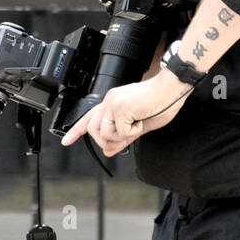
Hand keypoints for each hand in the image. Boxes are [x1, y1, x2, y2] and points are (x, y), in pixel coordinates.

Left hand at [60, 71, 191, 156]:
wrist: (172, 89)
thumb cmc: (161, 103)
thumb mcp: (139, 125)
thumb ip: (122, 137)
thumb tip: (108, 150)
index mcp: (112, 102)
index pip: (90, 117)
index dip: (77, 130)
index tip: (66, 141)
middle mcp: (109, 101)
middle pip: (94, 131)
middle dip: (108, 141)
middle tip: (129, 135)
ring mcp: (113, 103)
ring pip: (104, 134)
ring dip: (122, 137)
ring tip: (137, 124)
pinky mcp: (120, 108)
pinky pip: (120, 133)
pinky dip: (133, 132)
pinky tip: (142, 120)